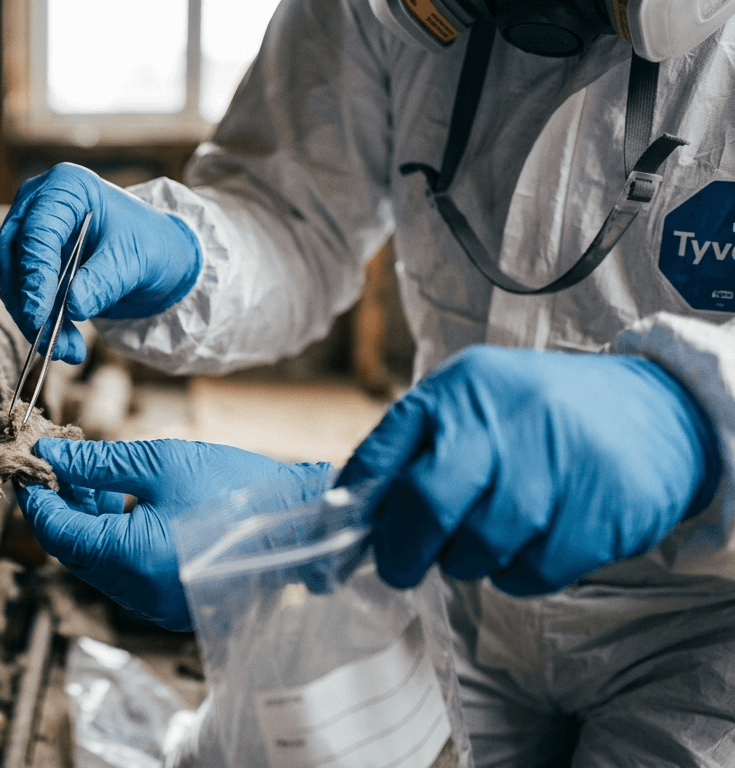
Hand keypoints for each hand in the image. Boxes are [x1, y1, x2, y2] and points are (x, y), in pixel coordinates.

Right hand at [0, 163, 202, 363]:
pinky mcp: (30, 260)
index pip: (36, 232)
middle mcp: (39, 203)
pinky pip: (23, 294)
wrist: (156, 254)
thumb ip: (104, 280)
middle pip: (14, 255)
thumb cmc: (150, 244)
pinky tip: (64, 344)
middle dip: (29, 303)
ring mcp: (30, 230)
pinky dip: (39, 321)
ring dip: (33, 320)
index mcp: (66, 187)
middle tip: (48, 340)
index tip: (38, 315)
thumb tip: (71, 306)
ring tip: (66, 350)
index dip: (34, 276)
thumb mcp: (135, 261)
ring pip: (13, 280)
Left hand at [18, 438, 332, 629]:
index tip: (29, 465)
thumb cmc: (238, 487)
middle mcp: (139, 595)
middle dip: (60, 508)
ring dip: (86, 524)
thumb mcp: (159, 462)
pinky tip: (120, 503)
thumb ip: (96, 462)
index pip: (57, 533)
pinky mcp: (176, 605)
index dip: (37, 497)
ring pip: (99, 565)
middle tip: (57, 465)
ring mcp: (158, 606)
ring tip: (89, 476)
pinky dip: (114, 541)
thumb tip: (52, 455)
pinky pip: (126, 574)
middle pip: (74, 553)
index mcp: (131, 561)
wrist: (305, 521)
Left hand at [339, 346, 720, 595]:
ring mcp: (551, 466)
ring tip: (491, 535)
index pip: (382, 456)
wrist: (654, 411)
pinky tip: (534, 543)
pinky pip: (528, 574)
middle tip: (402, 567)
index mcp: (458, 391)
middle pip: (424, 506)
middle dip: (403, 551)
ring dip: (471, 560)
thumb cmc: (538, 418)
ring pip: (476, 549)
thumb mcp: (471, 406)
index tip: (328, 556)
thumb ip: (409, 452)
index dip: (348, 514)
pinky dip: (519, 574)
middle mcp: (501, 421)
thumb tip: (344, 513)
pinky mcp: (594, 513)